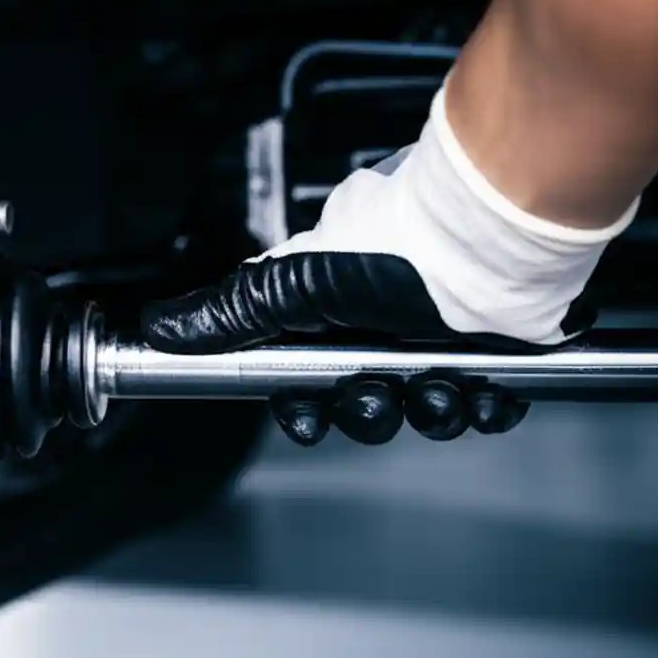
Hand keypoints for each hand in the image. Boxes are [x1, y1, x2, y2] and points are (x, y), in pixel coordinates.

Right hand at [142, 84, 633, 445]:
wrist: (485, 237)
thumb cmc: (393, 247)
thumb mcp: (292, 284)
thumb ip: (230, 312)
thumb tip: (162, 325)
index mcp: (332, 319)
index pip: (305, 385)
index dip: (305, 410)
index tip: (309, 419)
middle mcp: (383, 331)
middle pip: (365, 406)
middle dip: (370, 413)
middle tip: (377, 396)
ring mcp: (439, 342)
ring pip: (424, 411)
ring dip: (428, 413)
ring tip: (437, 391)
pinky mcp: (495, 352)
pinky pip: (487, 404)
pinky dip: (485, 408)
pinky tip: (482, 397)